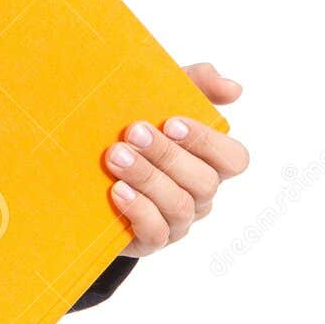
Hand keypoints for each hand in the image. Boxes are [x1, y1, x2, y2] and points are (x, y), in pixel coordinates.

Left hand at [104, 62, 249, 256]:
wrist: (91, 172)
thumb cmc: (137, 131)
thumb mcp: (162, 98)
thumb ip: (197, 84)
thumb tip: (233, 88)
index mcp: (208, 161)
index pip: (234, 159)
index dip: (207, 141)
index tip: (171, 122)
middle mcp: (199, 194)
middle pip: (204, 181)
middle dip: (167, 155)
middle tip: (133, 132)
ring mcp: (178, 220)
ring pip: (179, 205)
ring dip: (147, 178)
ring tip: (116, 157)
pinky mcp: (152, 239)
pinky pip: (156, 231)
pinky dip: (137, 209)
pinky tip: (116, 190)